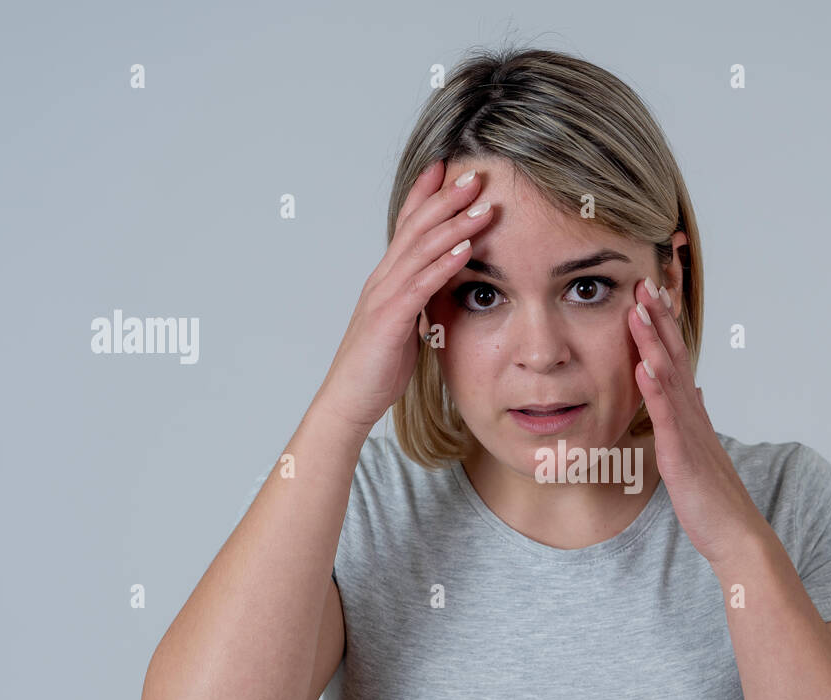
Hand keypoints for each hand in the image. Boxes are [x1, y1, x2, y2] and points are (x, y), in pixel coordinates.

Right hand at [312, 160, 494, 432]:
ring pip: (421, 250)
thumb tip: (441, 288)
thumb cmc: (377, 367)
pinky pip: (420, 285)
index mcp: (386, 279)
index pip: (407, 226)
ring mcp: (383, 296)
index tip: (447, 169)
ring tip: (481, 206)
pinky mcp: (389, 319)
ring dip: (453, 225)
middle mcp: (382, 279)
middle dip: (446, 199)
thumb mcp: (405, 325)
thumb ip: (419, 301)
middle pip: (416, 228)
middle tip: (475, 176)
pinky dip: (444, 264)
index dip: (425, 195)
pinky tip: (465, 249)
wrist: (350, 400)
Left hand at [628, 278, 770, 570]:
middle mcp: (693, 413)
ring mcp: (689, 431)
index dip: (663, 324)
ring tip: (638, 307)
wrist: (735, 533)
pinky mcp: (682, 453)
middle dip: (658, 317)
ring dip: (653, 340)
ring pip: (669, 376)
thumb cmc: (714, 498)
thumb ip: (694, 416)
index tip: (650, 291)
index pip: (677, 358)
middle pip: (675, 355)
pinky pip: (667, 415)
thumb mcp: (699, 449)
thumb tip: (694, 388)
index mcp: (693, 412)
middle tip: (644, 279)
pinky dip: (655, 387)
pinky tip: (643, 364)